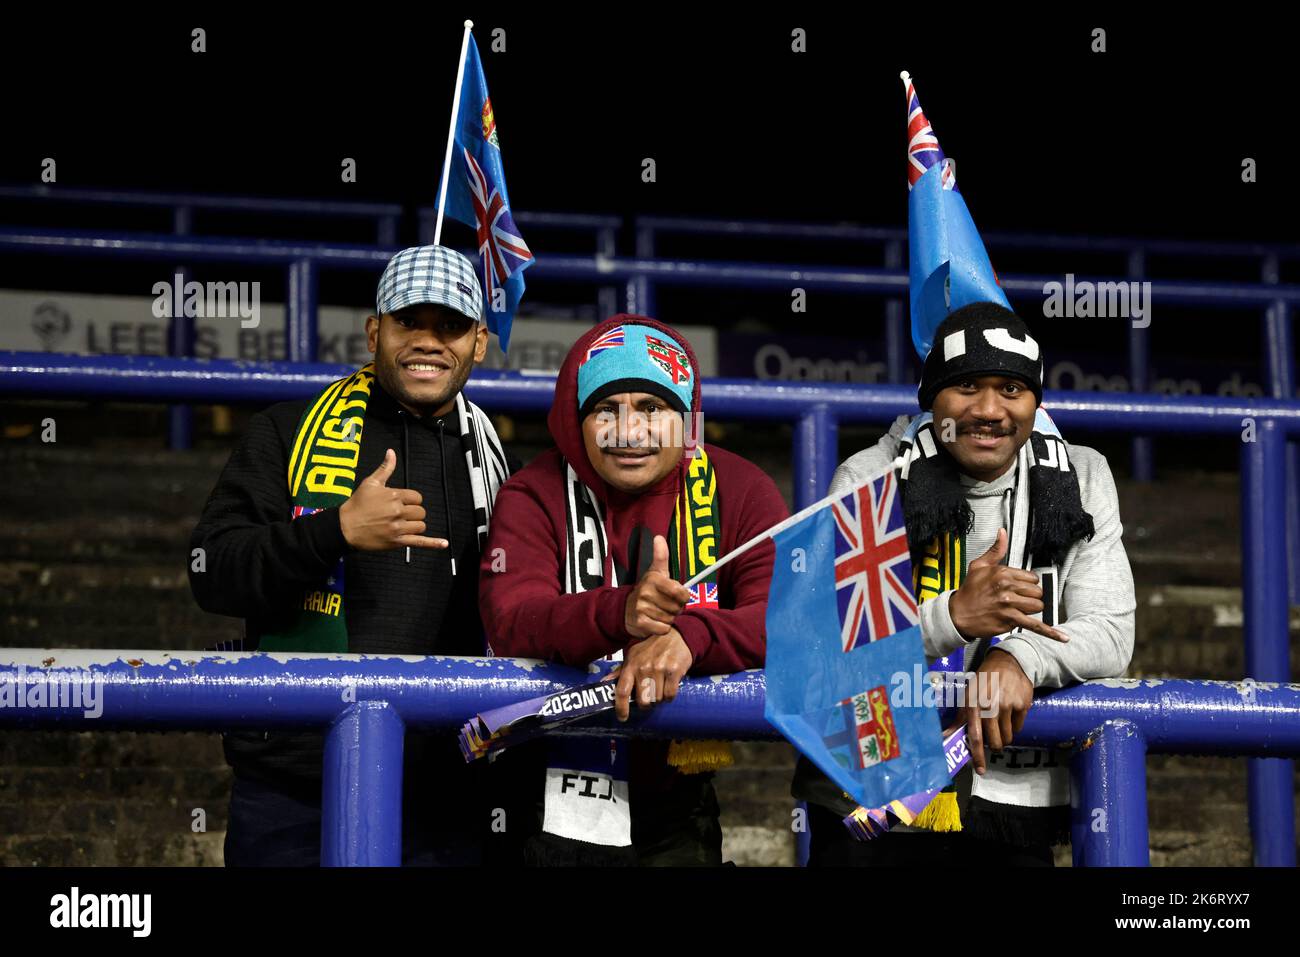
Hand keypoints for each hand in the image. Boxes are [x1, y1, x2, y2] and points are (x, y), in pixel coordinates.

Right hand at [338, 449, 448, 551]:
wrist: (344, 527)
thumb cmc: (356, 505)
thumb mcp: (370, 483)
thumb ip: (385, 468)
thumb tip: (391, 452)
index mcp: (394, 495)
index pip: (417, 497)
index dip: (411, 501)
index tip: (401, 503)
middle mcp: (398, 511)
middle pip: (420, 512)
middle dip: (413, 513)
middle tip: (400, 515)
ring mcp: (398, 527)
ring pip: (420, 525)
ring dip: (415, 525)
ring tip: (403, 525)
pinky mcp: (397, 542)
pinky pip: (419, 542)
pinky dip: (433, 543)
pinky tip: (443, 544)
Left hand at [611, 626, 692, 721]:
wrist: (676, 635)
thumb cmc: (651, 647)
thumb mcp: (633, 655)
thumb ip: (620, 670)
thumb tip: (604, 682)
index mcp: (631, 665)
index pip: (622, 691)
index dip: (621, 707)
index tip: (622, 718)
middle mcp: (644, 667)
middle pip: (642, 701)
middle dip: (646, 704)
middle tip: (649, 697)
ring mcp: (659, 669)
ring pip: (657, 699)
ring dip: (659, 698)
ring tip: (660, 686)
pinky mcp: (674, 671)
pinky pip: (670, 695)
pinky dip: (670, 695)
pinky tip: (669, 686)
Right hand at [623, 535, 691, 638]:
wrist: (625, 609)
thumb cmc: (647, 591)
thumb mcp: (654, 572)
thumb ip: (660, 556)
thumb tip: (659, 537)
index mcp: (653, 579)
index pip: (680, 592)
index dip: (683, 597)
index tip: (678, 596)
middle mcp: (646, 592)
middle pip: (677, 607)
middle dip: (675, 609)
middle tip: (665, 605)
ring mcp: (642, 608)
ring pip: (670, 618)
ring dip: (668, 618)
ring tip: (659, 613)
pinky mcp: (641, 622)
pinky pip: (663, 628)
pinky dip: (662, 628)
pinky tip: (655, 622)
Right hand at [947, 528, 1065, 642]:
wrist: (958, 614)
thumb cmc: (969, 591)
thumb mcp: (979, 566)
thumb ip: (996, 550)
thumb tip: (1002, 533)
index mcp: (1002, 573)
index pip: (1031, 578)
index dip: (1027, 584)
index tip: (1017, 588)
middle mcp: (1007, 587)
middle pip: (1037, 592)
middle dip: (1030, 596)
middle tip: (1017, 599)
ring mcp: (1009, 604)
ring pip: (1037, 606)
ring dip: (1031, 609)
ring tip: (1018, 609)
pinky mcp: (1010, 620)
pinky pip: (1035, 625)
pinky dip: (1049, 632)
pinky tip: (1062, 637)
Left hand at [963, 649, 1034, 773]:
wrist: (1008, 662)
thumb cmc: (983, 681)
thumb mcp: (968, 696)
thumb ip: (960, 718)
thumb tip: (945, 737)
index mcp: (974, 705)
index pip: (975, 736)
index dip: (977, 755)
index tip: (980, 770)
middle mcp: (991, 706)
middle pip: (995, 741)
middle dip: (995, 746)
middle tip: (993, 740)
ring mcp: (1008, 706)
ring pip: (1008, 737)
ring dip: (1004, 736)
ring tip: (1000, 723)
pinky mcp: (1023, 705)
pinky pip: (1018, 727)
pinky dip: (1014, 726)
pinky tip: (1010, 713)